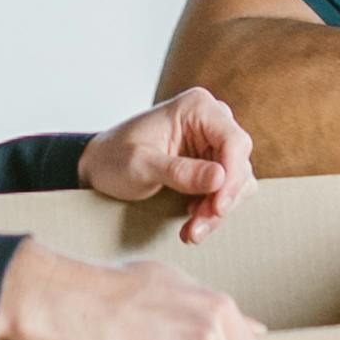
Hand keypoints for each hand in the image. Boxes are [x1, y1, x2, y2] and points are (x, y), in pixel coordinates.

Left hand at [77, 87, 252, 244]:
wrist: (99, 167)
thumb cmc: (114, 157)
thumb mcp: (140, 165)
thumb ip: (178, 171)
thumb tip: (220, 177)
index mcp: (197, 107)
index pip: (234, 141)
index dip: (232, 176)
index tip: (218, 207)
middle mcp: (212, 121)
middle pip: (239, 165)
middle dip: (221, 200)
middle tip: (197, 228)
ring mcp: (213, 143)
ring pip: (237, 182)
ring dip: (217, 211)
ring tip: (191, 232)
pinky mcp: (212, 165)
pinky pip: (225, 191)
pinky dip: (212, 211)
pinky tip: (192, 225)